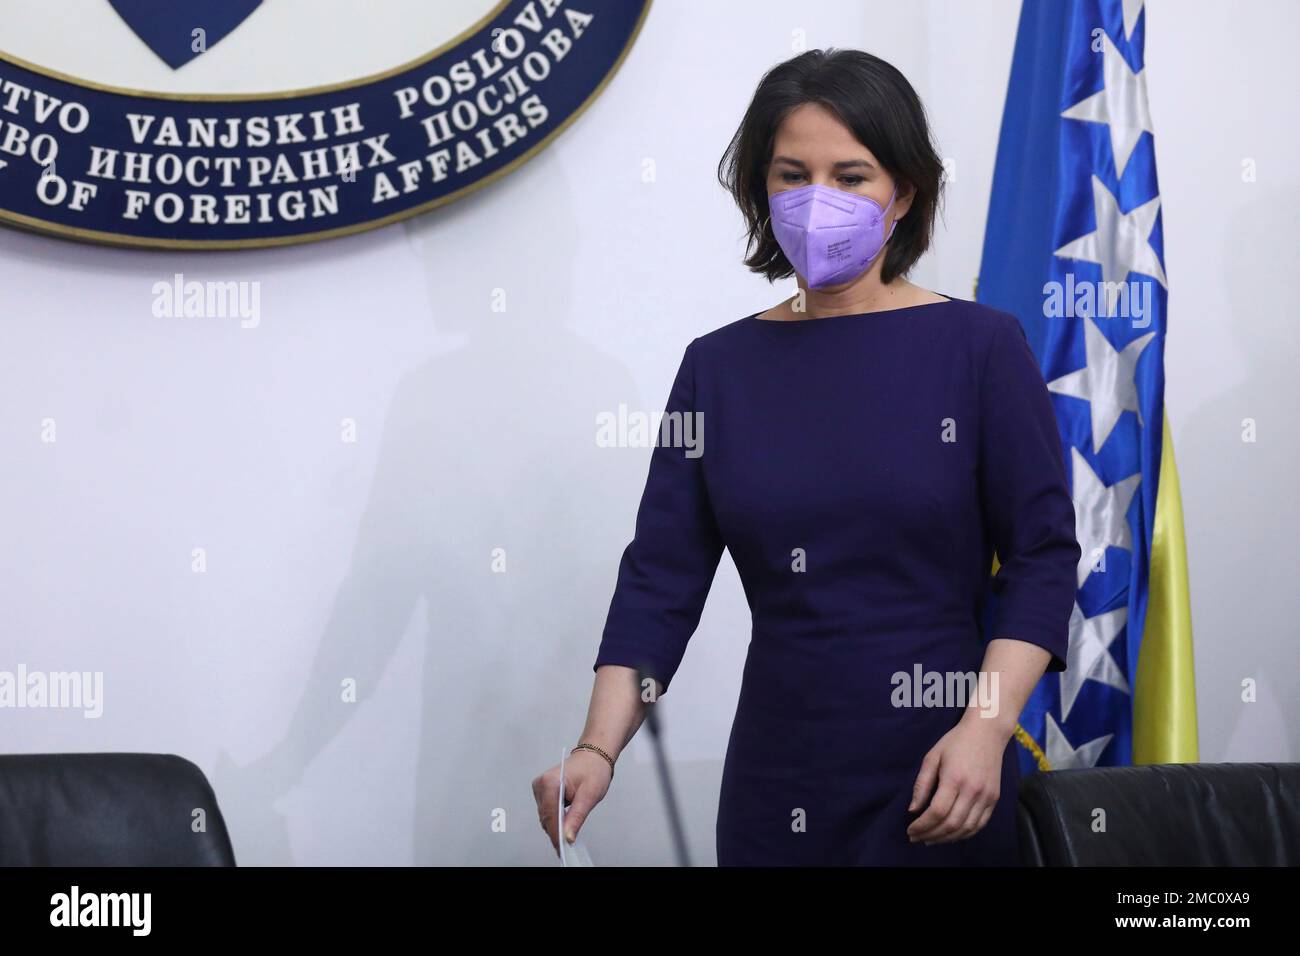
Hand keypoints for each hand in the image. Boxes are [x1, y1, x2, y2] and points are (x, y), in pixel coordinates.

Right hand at [531, 750, 611, 856]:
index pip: (550, 815)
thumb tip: (567, 837)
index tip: (562, 849)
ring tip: (567, 837)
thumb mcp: (589, 796)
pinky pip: (547, 810)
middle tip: (567, 847)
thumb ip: (576, 817)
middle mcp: (541, 784)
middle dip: (556, 832)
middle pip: (546, 817)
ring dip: (556, 826)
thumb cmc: (593, 771)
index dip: (556, 834)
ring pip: (545, 815)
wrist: (593, 757)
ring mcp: (540, 786)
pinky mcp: (542, 790)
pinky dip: (555, 818)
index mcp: (551, 782)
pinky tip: (565, 824)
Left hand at [906, 717, 1008, 844]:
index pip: (937, 812)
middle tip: (917, 838)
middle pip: (951, 824)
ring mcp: (986, 796)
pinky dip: (964, 834)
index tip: (910, 830)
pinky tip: (951, 835)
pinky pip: (979, 825)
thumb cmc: (956, 742)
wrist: (987, 733)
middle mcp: (973, 790)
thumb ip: (922, 784)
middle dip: (931, 835)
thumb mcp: (932, 757)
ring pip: (966, 829)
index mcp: (954, 778)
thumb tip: (913, 809)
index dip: (922, 825)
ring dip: (947, 838)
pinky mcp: (994, 799)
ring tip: (931, 839)